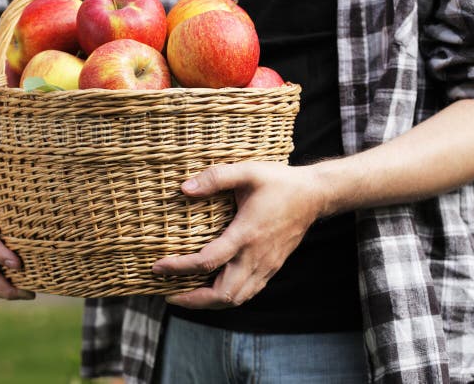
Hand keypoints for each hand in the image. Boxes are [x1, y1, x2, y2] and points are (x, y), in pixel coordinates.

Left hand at [152, 161, 325, 308]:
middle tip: (167, 293)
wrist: (315, 195)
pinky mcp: (271, 268)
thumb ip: (216, 177)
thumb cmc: (280, 182)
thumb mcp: (248, 171)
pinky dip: (225, 298)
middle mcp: (256, 256)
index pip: (207, 261)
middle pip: (222, 294)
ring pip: (235, 299)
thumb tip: (184, 188)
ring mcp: (265, 266)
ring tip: (184, 296)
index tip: (158, 267)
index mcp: (246, 234)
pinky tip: (211, 290)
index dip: (179, 268)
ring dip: (208, 303)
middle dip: (192, 299)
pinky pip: (247, 293)